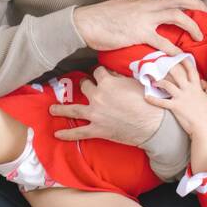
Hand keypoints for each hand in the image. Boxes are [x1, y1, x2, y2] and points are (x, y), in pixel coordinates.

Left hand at [50, 66, 164, 144]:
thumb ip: (120, 78)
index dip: (100, 73)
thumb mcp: (134, 83)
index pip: (98, 72)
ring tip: (52, 108)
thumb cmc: (148, 102)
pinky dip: (67, 134)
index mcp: (107, 83)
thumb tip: (112, 75)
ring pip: (73, 109)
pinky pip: (79, 132)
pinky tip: (57, 134)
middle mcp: (98, 97)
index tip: (101, 74)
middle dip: (84, 85)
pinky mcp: (98, 130)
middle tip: (84, 86)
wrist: (154, 124)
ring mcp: (95, 114)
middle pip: (85, 86)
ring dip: (61, 108)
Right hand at [72, 0, 206, 55]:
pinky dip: (174, 49)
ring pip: (177, 16)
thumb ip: (137, 7)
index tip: (195, 9)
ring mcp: (144, 17)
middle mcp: (147, 4)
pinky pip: (163, 41)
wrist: (84, 23)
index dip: (185, 3)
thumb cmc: (100, 18)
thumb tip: (146, 7)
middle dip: (197, 5)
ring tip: (200, 36)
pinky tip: (180, 56)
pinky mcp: (139, 32)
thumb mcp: (122, 6)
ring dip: (192, 25)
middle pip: (179, 0)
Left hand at [142, 57, 206, 138]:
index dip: (185, 61)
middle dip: (168, 66)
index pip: (191, 70)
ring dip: (159, 81)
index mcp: (196, 87)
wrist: (204, 126)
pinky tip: (146, 97)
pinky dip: (153, 99)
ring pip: (167, 85)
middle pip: (177, 73)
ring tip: (153, 80)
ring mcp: (181, 97)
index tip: (179, 55)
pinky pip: (162, 102)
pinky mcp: (175, 106)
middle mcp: (188, 89)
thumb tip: (203, 81)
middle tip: (160, 61)